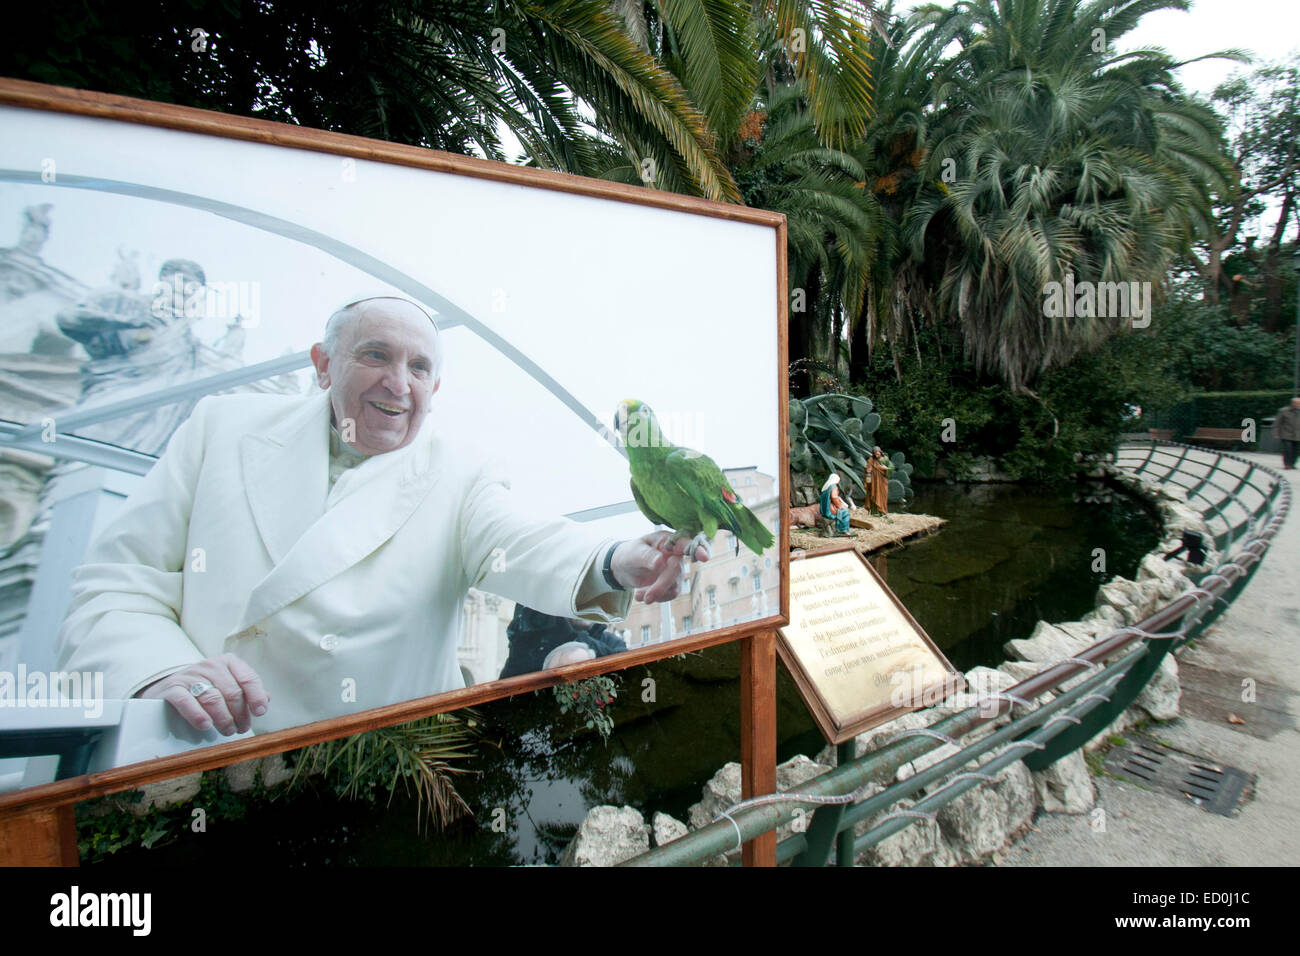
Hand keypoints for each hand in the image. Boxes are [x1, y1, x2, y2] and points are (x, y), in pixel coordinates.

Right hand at [137, 653, 269, 734]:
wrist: (168, 688)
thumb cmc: (205, 688)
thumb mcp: (226, 684)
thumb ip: (246, 691)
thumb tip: (266, 699)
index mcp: (228, 662)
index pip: (248, 678)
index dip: (256, 696)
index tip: (260, 712)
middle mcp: (210, 665)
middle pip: (232, 692)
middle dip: (240, 714)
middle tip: (241, 729)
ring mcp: (190, 675)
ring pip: (213, 698)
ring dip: (223, 718)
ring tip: (228, 730)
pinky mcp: (173, 688)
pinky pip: (187, 701)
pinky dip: (198, 715)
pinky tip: (205, 725)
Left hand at [611, 531, 709, 603]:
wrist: (622, 568)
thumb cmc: (629, 553)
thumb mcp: (634, 552)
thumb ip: (647, 556)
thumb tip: (660, 561)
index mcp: (667, 541)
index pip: (685, 543)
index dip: (697, 549)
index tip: (704, 557)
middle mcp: (675, 554)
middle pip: (677, 570)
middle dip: (662, 585)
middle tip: (646, 598)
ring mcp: (674, 569)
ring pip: (675, 585)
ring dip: (657, 593)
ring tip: (639, 595)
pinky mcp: (672, 582)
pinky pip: (670, 593)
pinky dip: (657, 597)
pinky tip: (642, 594)